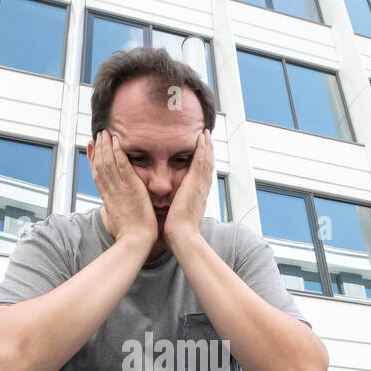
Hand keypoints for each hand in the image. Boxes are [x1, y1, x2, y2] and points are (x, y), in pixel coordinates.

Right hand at [90, 130, 157, 250]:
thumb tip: (106, 211)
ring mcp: (119, 188)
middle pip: (100, 164)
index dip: (92, 159)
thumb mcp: (112, 222)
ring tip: (106, 132)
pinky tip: (117, 141)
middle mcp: (110, 191)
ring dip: (106, 145)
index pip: (97, 174)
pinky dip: (118, 152)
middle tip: (98, 134)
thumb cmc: (127, 235)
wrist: (135, 241)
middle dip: (98, 148)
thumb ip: (109, 212)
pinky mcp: (131, 187)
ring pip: (108, 162)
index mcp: (106, 198)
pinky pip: (122, 166)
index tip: (91, 148)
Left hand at [162, 130, 213, 248]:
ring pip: (206, 160)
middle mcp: (201, 190)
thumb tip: (163, 212)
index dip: (203, 165)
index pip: (201, 177)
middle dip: (207, 152)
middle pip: (207, 166)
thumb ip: (172, 211)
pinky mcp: (196, 183)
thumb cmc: (177, 233)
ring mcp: (200, 185)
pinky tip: (202, 137)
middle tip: (207, 138)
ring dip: (206, 146)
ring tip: (205, 133)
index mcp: (196, 198)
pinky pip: (201, 161)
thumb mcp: (175, 218)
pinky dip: (203, 148)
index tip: (202, 155)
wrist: (183, 237)